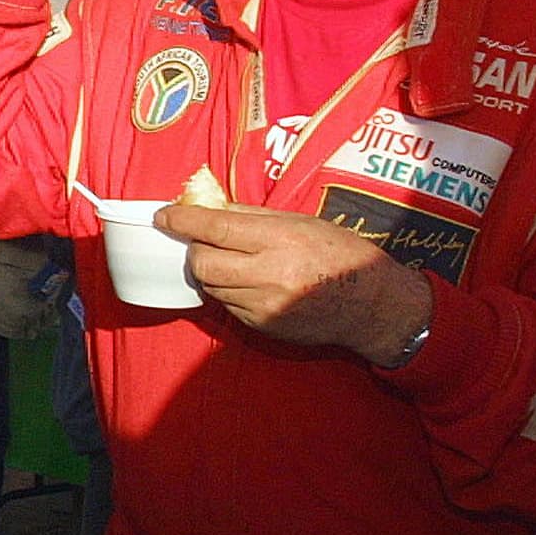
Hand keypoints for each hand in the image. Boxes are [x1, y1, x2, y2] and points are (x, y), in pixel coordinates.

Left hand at [153, 203, 433, 365]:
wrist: (372, 304)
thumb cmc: (338, 253)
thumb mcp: (299, 222)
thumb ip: (251, 216)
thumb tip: (207, 207)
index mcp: (279, 240)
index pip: (214, 229)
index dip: (182, 220)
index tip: (163, 215)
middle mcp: (269, 275)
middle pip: (202, 263)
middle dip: (194, 250)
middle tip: (202, 241)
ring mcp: (264, 306)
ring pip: (210, 287)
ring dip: (210, 272)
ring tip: (231, 261)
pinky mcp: (262, 327)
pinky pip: (228, 306)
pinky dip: (228, 292)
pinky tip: (248, 282)